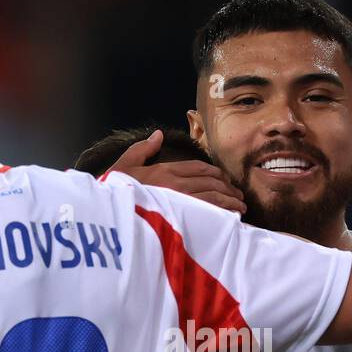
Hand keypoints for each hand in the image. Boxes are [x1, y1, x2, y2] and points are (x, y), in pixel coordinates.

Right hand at [107, 129, 245, 213]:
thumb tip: (157, 134)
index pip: (198, 167)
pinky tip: (232, 217)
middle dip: (228, 187)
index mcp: (164, 170)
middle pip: (211, 181)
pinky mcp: (183, 216)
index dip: (215, 173)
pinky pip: (210, 212)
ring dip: (231, 201)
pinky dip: (224, 213)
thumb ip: (142, 149)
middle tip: (238, 195)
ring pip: (214, 196)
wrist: (110, 214)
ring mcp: (180, 200)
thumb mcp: (123, 165)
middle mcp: (176, 183)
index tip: (225, 180)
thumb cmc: (114, 193)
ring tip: (241, 208)